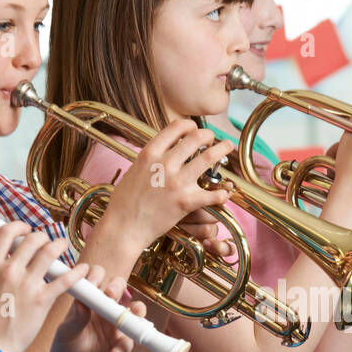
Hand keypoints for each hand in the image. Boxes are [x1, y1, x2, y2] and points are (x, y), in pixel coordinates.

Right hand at [0, 221, 88, 351]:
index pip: (7, 233)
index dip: (20, 226)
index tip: (27, 230)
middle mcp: (9, 271)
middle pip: (32, 239)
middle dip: (43, 237)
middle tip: (49, 242)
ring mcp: (27, 284)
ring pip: (50, 252)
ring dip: (60, 245)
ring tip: (64, 246)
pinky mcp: (42, 300)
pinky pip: (64, 280)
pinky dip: (77, 272)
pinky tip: (82, 270)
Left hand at [35, 268, 149, 351]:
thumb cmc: (64, 351)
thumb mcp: (65, 334)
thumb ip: (75, 319)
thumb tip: (82, 302)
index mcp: (88, 303)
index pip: (96, 280)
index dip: (97, 276)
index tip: (93, 281)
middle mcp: (104, 311)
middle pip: (119, 289)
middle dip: (118, 286)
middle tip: (110, 294)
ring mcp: (116, 328)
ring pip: (134, 311)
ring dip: (137, 309)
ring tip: (134, 313)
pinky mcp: (123, 346)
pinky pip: (131, 341)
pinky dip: (124, 346)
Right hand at [96, 119, 234, 251]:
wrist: (123, 226)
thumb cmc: (125, 202)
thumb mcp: (134, 169)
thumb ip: (151, 158)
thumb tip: (162, 149)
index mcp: (150, 153)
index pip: (176, 127)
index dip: (190, 125)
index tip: (195, 128)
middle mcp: (165, 164)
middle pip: (196, 138)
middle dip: (209, 135)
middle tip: (214, 138)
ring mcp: (177, 182)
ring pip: (208, 158)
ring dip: (222, 150)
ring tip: (228, 148)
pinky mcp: (185, 202)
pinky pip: (211, 194)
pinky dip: (221, 193)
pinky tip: (224, 193)